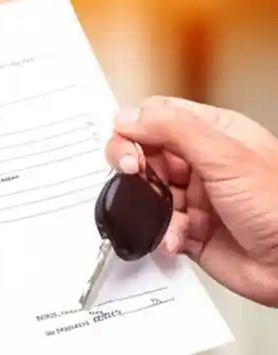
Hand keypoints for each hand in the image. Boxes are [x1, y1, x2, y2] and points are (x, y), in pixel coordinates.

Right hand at [106, 96, 277, 305]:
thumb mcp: (225, 157)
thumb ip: (175, 130)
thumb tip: (129, 117)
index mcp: (216, 134)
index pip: (160, 117)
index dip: (136, 130)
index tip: (130, 150)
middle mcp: (203, 163)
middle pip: (146, 154)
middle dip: (135, 168)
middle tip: (133, 174)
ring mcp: (195, 197)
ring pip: (147, 193)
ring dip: (149, 206)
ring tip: (165, 214)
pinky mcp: (189, 230)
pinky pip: (157, 227)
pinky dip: (160, 234)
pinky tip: (175, 237)